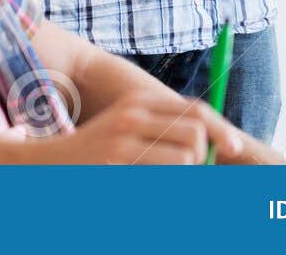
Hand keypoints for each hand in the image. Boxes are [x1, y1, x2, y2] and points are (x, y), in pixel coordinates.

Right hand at [42, 93, 244, 164]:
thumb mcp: (130, 130)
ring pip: (187, 156)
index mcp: (139, 99)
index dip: (221, 129)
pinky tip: (142, 183)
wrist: (50, 164)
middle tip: (192, 172)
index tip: (235, 149)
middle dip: (202, 156)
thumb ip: (165, 129)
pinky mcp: (118, 160)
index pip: (196, 109)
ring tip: (162, 179)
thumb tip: (213, 143)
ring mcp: (124, 137)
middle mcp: (133, 112)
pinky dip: (168, 185)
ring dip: (186, 175)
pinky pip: (167, 176)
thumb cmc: (98, 153)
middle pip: (196, 131)